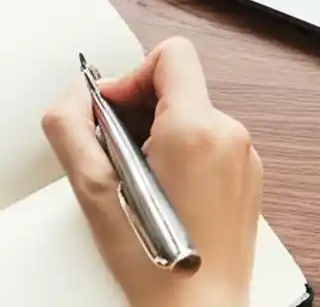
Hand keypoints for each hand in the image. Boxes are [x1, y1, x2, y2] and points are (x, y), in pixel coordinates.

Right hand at [42, 38, 261, 306]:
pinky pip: (210, 146)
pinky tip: (165, 196)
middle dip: (140, 111)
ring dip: (160, 137)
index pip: (171, 55)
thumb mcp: (93, 191)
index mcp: (197, 128)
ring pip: (193, 118)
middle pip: (179, 87)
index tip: (111, 110)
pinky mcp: (248, 180)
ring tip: (140, 184)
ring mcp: (244, 158)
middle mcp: (229, 135)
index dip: (131, 75)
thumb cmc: (158, 264)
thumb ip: (70, 127)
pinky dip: (183, 158)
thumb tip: (75, 94)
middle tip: (117, 154)